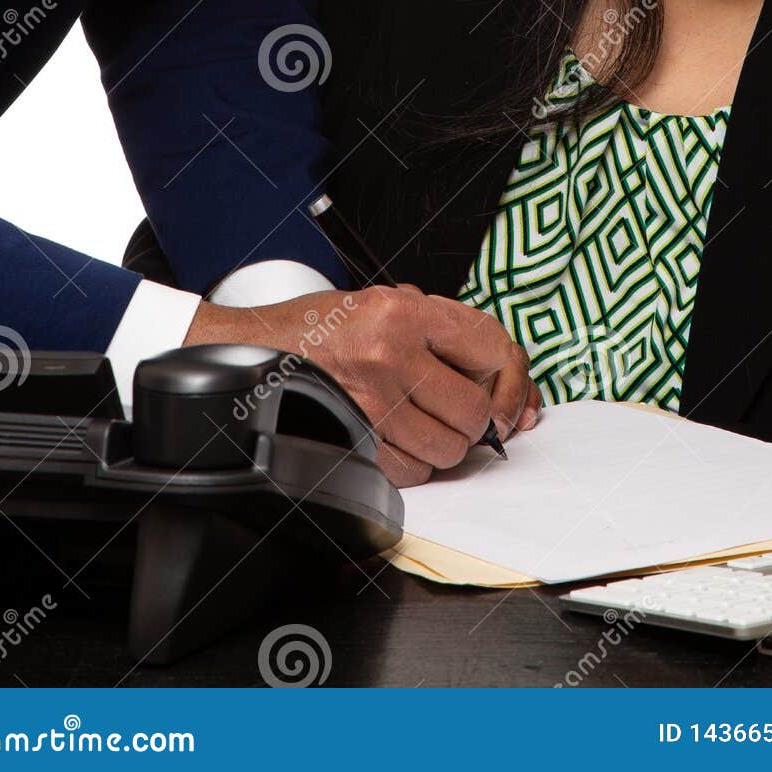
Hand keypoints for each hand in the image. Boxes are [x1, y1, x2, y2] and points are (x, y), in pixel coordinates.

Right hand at [184, 286, 533, 485]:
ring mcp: (368, 400)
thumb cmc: (325, 325)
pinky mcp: (352, 438)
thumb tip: (514, 386)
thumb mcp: (389, 301)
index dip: (511, 377)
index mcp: (404, 311)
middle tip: (452, 405)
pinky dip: (412, 461)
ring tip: (417, 416)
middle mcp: (388, 353)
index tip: (511, 396)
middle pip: (473, 411)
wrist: (258, 346)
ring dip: (442, 442)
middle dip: (472, 417)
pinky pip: (412, 471)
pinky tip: (394, 433)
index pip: (491, 346)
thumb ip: (452, 332)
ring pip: (446, 450)